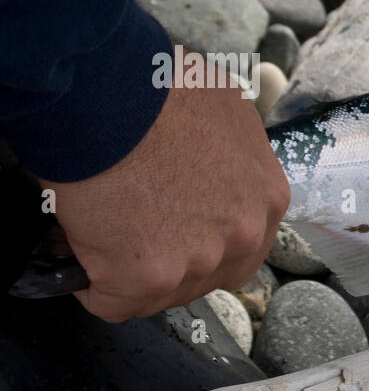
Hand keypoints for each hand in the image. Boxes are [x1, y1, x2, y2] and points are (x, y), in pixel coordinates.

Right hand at [42, 50, 289, 321]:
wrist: (105, 91)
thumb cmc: (154, 88)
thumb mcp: (224, 110)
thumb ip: (230, 151)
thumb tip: (209, 162)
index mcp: (267, 197)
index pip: (241, 244)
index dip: (200, 237)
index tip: (168, 226)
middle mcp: (245, 233)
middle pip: (206, 274)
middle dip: (170, 260)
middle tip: (132, 233)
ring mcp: (200, 259)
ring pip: (162, 291)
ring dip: (129, 271)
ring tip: (101, 232)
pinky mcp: (151, 277)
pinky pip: (113, 302)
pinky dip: (90, 285)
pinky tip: (79, 252)